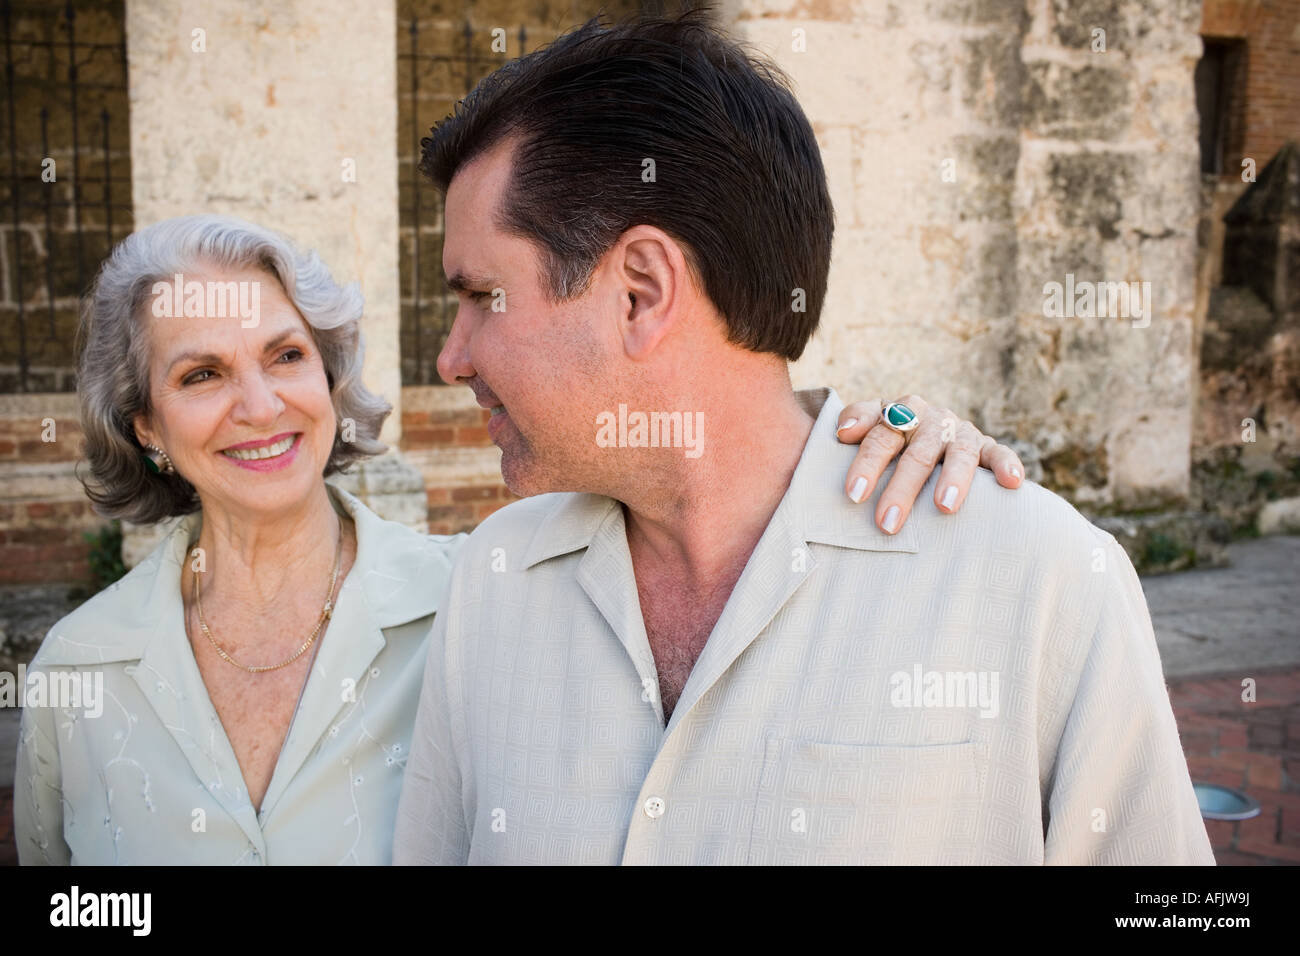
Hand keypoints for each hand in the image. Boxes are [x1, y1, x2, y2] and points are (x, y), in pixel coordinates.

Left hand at [836, 395, 1023, 534]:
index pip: (879, 435)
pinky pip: (999, 454)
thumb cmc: (889, 443)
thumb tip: (840, 431)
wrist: (928, 432)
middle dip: (902, 488)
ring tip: (944, 508)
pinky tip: (1012, 483)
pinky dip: (1006, 465)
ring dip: (953, 480)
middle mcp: (930, 419)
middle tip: (887, 523)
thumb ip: (855, 425)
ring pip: (958, 454)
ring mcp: (960, 432)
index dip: (867, 463)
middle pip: (916, 452)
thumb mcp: (870, 430)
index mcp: (898, 411)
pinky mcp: (987, 447)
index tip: (853, 494)